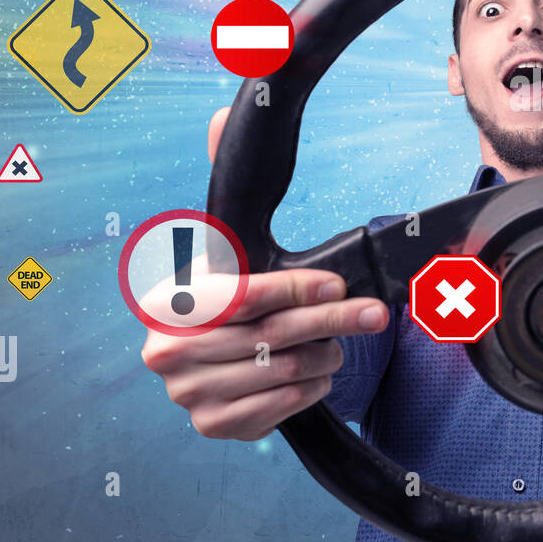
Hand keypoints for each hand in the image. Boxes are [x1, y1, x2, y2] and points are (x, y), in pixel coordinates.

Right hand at [140, 107, 389, 440]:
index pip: (242, 296)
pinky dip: (313, 388)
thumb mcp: (226, 243)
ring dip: (327, 355)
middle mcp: (167, 353)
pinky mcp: (215, 427)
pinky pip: (283, 407)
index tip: (337, 280)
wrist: (214, 360)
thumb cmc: (230, 293)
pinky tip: (321, 370)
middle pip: (271, 336)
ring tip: (344, 339)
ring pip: (284, 372)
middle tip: (375, 313)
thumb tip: (219, 114)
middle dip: (333, 320)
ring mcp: (188, 396)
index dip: (296, 288)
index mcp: (167, 303)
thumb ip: (222, 177)